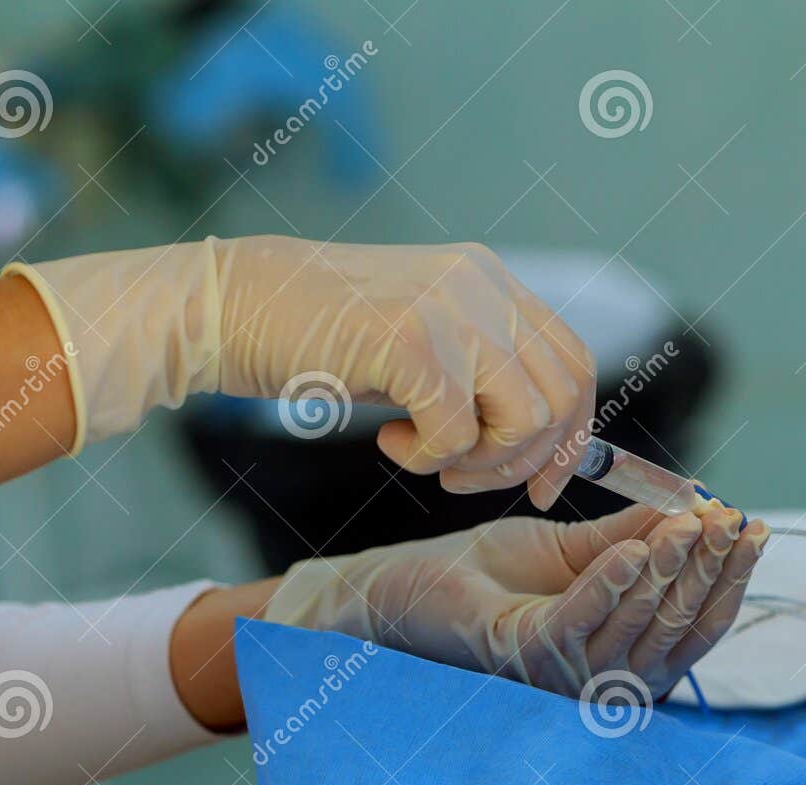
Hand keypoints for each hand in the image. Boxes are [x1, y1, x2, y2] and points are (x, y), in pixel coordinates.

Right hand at [4, 235, 594, 507]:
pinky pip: (458, 433)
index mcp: (491, 281)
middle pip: (563, 395)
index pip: (575, 364)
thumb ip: (482, 373)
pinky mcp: (413, 340)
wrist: (230, 307)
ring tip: (429, 457)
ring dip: (481, 463)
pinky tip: (388, 438)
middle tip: (466, 478)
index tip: (544, 482)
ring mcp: (451, 308)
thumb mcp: (423, 344)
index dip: (572, 435)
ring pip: (525, 418)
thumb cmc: (322, 339)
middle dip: (526, 461)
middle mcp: (482, 285)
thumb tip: (545, 443)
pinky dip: (427, 458)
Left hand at [261, 503, 768, 698]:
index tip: (754, 528)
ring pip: (637, 624)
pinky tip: (636, 548)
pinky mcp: (522, 653)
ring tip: (694, 522)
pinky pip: (579, 619)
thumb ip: (630, 537)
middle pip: (677, 626)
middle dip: (711, 569)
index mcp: (622, 658)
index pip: (696, 623)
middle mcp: (601, 680)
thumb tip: (698, 510)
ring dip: (670, 568)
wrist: (402, 590)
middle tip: (732, 519)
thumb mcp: (570, 550)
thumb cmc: (485, 575)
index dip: (729, 578)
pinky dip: (610, 583)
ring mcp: (562, 675)